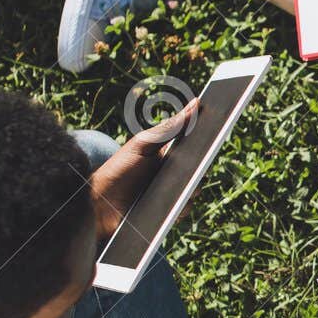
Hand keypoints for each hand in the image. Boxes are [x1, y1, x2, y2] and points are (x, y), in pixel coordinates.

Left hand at [90, 102, 196, 241]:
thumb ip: (169, 127)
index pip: (196, 144)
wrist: (98, 205)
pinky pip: (185, 208)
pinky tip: (173, 201)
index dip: (208, 137)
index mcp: (170, 154)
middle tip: (202, 157)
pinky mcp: (170, 213)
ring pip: (195, 189)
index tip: (219, 126)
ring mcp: (173, 194)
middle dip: (202, 163)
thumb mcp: (143, 144)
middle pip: (199, 168)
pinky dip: (181, 204)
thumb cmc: (118, 170)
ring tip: (182, 182)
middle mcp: (174, 174)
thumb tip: (195, 104)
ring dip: (191, 186)